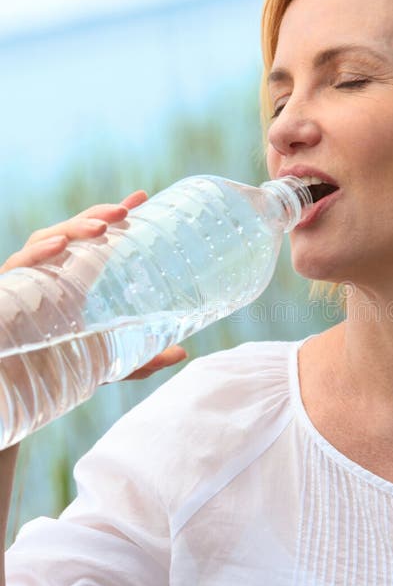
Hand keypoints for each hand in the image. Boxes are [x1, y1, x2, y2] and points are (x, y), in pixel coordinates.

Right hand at [0, 191, 187, 378]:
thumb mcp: (110, 361)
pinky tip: (60, 245)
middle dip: (98, 215)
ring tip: (102, 227)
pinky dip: (38, 252)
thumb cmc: (60, 369)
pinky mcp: (7, 291)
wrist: (16, 387)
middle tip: (126, 210)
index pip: (94, 238)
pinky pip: (20, 265)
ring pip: (47, 239)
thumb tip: (182, 353)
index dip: (114, 215)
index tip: (141, 198)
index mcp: (73, 279)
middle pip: (72, 231)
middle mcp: (49, 272)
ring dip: (74, 227)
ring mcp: (27, 279)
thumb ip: (143, 357)